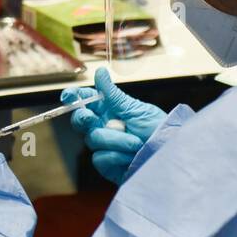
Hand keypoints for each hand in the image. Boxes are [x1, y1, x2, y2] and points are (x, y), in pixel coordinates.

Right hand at [62, 68, 166, 183]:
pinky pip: (100, 158)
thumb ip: (113, 94)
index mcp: (110, 109)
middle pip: (80, 120)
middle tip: (91, 118)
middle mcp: (103, 126)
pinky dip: (117, 156)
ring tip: (136, 143)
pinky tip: (130, 157)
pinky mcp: (106, 165)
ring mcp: (104, 146)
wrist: (168, 155)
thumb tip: (100, 71)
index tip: (69, 96)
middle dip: (84, 118)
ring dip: (116, 140)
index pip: (86, 100)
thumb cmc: (157, 130)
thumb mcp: (136, 109)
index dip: (74, 97)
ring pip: (93, 139)